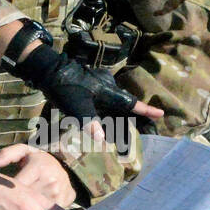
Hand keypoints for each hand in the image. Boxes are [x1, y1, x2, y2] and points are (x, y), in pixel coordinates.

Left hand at [12, 44, 163, 125]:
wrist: (47, 70)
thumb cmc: (64, 87)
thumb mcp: (76, 107)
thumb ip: (89, 123)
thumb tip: (103, 140)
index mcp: (107, 92)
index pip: (130, 103)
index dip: (146, 110)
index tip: (161, 113)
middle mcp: (106, 87)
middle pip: (123, 105)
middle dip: (131, 117)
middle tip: (141, 128)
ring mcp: (97, 85)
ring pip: (112, 104)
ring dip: (116, 117)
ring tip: (119, 133)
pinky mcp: (88, 86)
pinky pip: (102, 101)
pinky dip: (104, 112)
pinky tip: (100, 121)